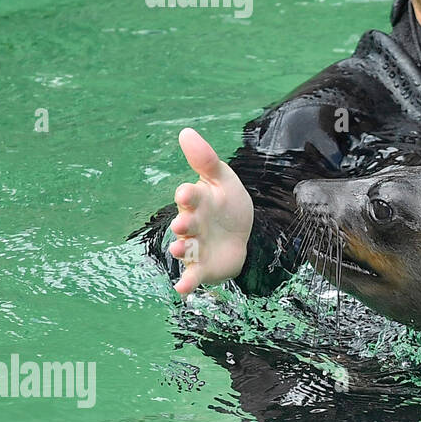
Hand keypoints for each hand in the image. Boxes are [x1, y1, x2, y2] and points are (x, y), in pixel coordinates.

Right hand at [167, 128, 253, 296]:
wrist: (239, 234)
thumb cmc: (227, 204)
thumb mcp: (223, 180)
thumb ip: (206, 160)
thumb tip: (186, 131)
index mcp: (197, 202)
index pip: (190, 197)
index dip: (188, 195)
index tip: (186, 191)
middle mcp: (192, 224)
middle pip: (186, 224)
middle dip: (184, 224)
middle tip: (183, 224)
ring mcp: (196, 246)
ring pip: (185, 248)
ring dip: (181, 249)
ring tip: (180, 248)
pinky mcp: (202, 266)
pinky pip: (192, 275)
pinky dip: (186, 282)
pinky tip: (181, 290)